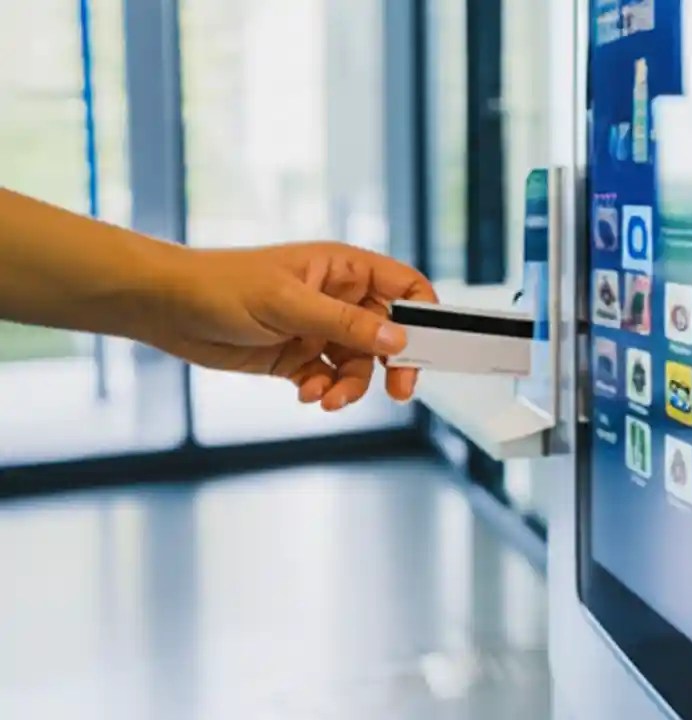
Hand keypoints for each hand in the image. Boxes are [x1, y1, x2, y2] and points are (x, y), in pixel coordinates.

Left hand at [147, 242, 436, 410]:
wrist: (166, 309)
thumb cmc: (222, 287)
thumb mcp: (289, 305)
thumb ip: (347, 324)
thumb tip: (399, 340)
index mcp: (342, 269)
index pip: (402, 286)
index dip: (422, 314)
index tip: (429, 347)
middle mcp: (336, 297)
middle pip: (388, 333)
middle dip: (394, 364)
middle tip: (400, 392)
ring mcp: (317, 327)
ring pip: (358, 364)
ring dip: (350, 385)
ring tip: (328, 399)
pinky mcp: (297, 356)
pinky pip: (329, 378)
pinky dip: (324, 391)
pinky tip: (307, 395)